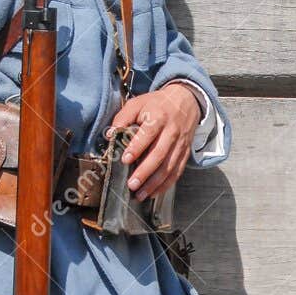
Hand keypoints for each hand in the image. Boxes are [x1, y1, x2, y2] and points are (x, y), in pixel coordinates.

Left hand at [106, 83, 201, 201]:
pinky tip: (154, 193)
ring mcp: (180, 144)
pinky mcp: (184, 153)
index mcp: (158, 117)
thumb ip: (123, 117)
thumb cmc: (157, 104)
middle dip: (145, 172)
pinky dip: (166, 185)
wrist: (186, 100)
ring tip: (140, 194)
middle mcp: (171, 132)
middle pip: (159, 154)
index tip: (125, 160)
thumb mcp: (138, 103)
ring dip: (155, 183)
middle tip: (132, 184)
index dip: (137, 147)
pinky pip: (177, 172)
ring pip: (169, 167)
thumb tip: (110, 135)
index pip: (148, 134)